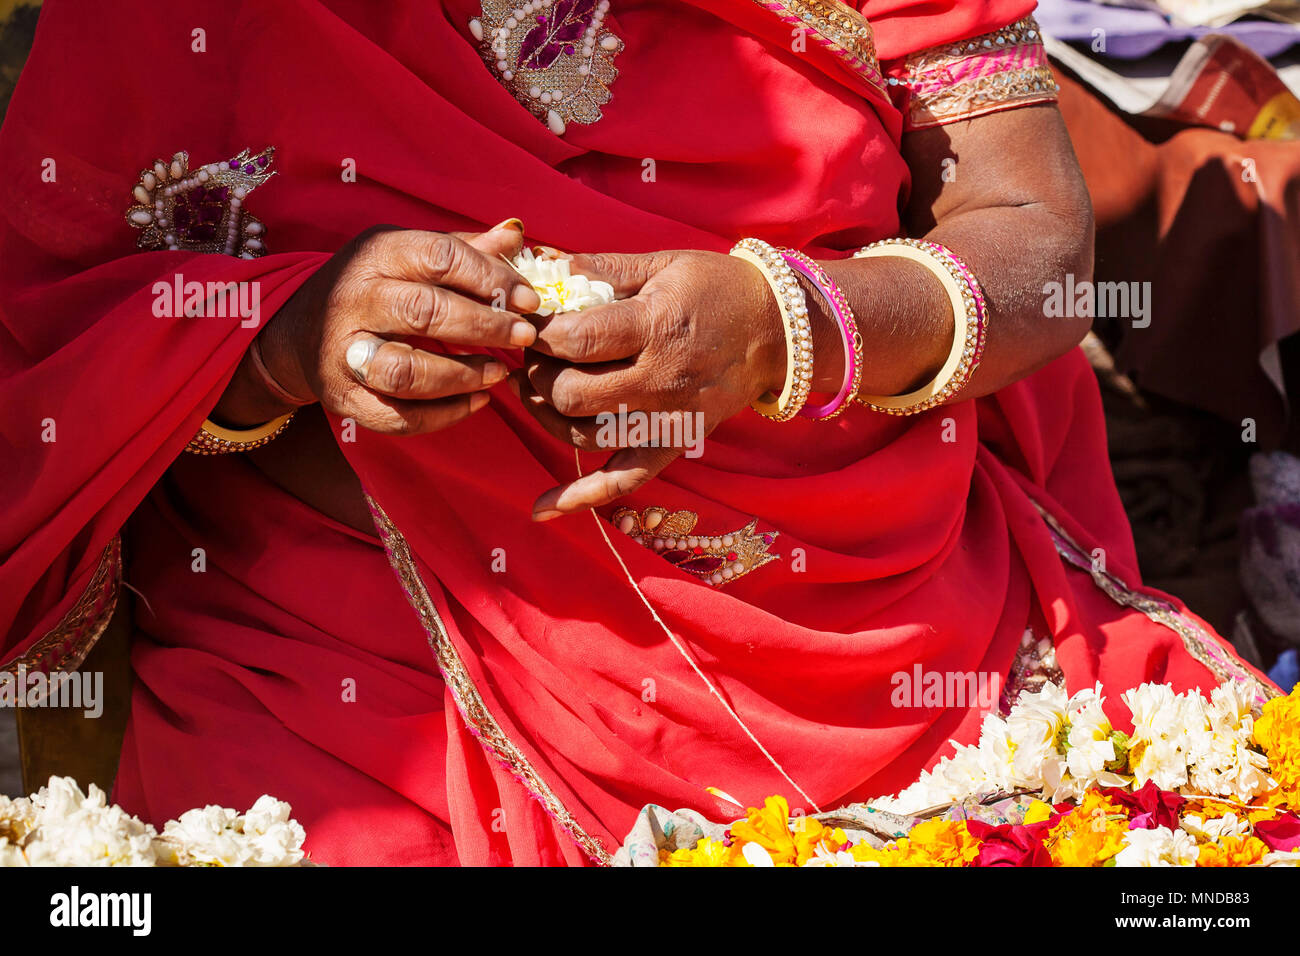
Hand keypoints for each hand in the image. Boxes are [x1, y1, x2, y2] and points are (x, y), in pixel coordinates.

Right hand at [256, 222, 541, 434]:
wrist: (298, 332)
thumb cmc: (373, 287)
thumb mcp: (407, 254)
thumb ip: (462, 248)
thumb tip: (517, 234)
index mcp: (376, 254)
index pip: (439, 257)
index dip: (490, 278)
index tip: (528, 299)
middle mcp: (355, 300)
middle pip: (424, 312)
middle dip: (483, 326)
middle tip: (524, 335)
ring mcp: (345, 353)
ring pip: (407, 370)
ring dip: (462, 375)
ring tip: (499, 372)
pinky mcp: (344, 398)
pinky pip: (397, 416)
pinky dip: (443, 415)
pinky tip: (476, 402)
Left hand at [517, 249, 786, 518]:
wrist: (777, 331)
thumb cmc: (717, 289)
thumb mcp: (663, 264)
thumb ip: (604, 269)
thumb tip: (547, 266)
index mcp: (656, 327)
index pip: (577, 340)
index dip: (541, 335)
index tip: (531, 324)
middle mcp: (660, 380)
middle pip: (572, 393)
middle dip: (539, 374)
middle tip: (535, 356)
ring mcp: (667, 419)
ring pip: (583, 436)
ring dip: (547, 415)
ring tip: (538, 390)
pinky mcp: (673, 444)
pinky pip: (622, 480)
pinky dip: (581, 496)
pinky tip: (542, 507)